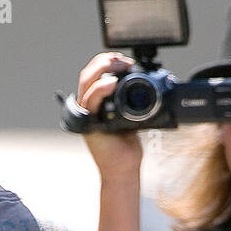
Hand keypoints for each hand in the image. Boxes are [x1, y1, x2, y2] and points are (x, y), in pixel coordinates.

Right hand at [76, 52, 144, 180]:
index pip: (95, 73)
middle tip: (125, 61)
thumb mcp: (131, 116)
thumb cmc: (127, 148)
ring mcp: (86, 115)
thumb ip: (130, 100)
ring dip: (103, 68)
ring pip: (86, 81)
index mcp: (96, 103)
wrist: (124, 169)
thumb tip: (144, 82)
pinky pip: (90, 100)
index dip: (109, 62)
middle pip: (89, 73)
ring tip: (121, 67)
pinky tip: (113, 83)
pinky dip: (101, 89)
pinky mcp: (88, 124)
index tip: (128, 62)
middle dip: (106, 61)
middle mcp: (88, 107)